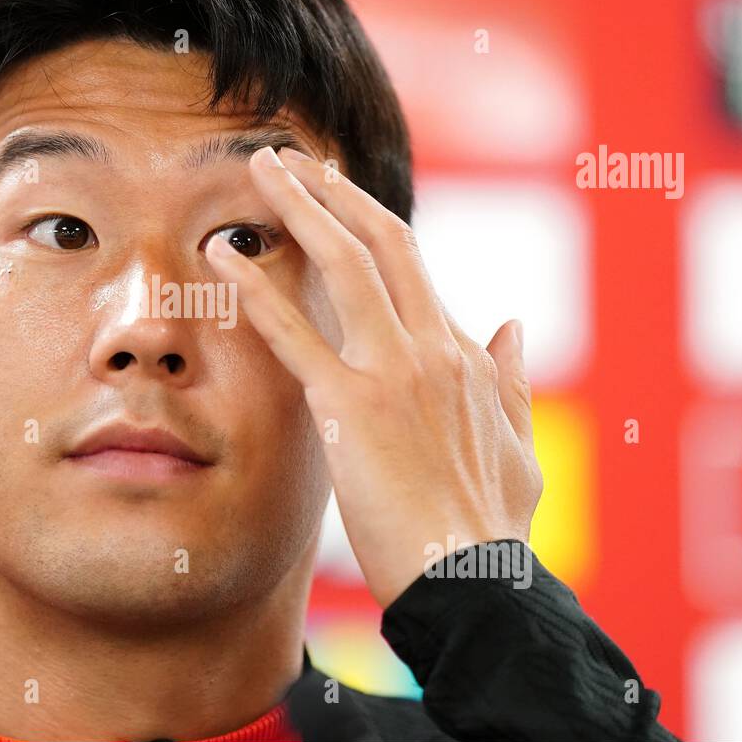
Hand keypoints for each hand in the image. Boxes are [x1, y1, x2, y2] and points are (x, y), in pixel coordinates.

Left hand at [204, 145, 542, 608]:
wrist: (476, 583)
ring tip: (261, 168)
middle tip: (292, 158)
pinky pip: (295, 333)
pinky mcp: (351, 406)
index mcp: (467, 356)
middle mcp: (435, 347)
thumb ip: (511, 380)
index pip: (414, 273)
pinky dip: (255, 289)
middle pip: (383, 241)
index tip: (332, 204)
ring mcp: (394, 371)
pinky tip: (221, 258)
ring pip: (346, 262)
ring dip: (300, 205)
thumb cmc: (491, 528)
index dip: (369, 229)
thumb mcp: (519, 445)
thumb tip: (512, 325)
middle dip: (334, 190)